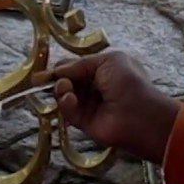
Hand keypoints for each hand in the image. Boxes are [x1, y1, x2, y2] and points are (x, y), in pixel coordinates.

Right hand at [42, 50, 180, 163]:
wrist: (139, 114)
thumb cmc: (128, 82)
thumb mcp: (106, 61)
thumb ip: (79, 64)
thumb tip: (56, 70)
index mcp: (102, 69)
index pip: (75, 66)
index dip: (61, 67)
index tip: (45, 69)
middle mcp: (93, 86)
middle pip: (65, 80)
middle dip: (57, 78)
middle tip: (49, 78)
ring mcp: (88, 104)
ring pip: (63, 95)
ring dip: (61, 89)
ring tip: (66, 88)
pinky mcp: (83, 122)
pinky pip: (67, 111)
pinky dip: (65, 104)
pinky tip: (69, 99)